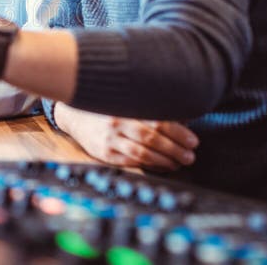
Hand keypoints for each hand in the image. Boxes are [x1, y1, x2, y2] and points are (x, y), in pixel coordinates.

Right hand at [54, 103, 197, 171]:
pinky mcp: (104, 153)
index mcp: (126, 106)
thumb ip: (148, 108)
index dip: (179, 132)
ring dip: (165, 160)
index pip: (158, 120)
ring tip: (179, 163)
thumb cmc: (106, 107)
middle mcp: (117, 122)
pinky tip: (162, 166)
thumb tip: (181, 120)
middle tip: (190, 155)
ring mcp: (110, 139)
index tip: (193, 141)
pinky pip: (132, 162)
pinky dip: (150, 165)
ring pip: (143, 153)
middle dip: (176, 149)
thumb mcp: (125, 101)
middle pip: (153, 138)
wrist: (74, 116)